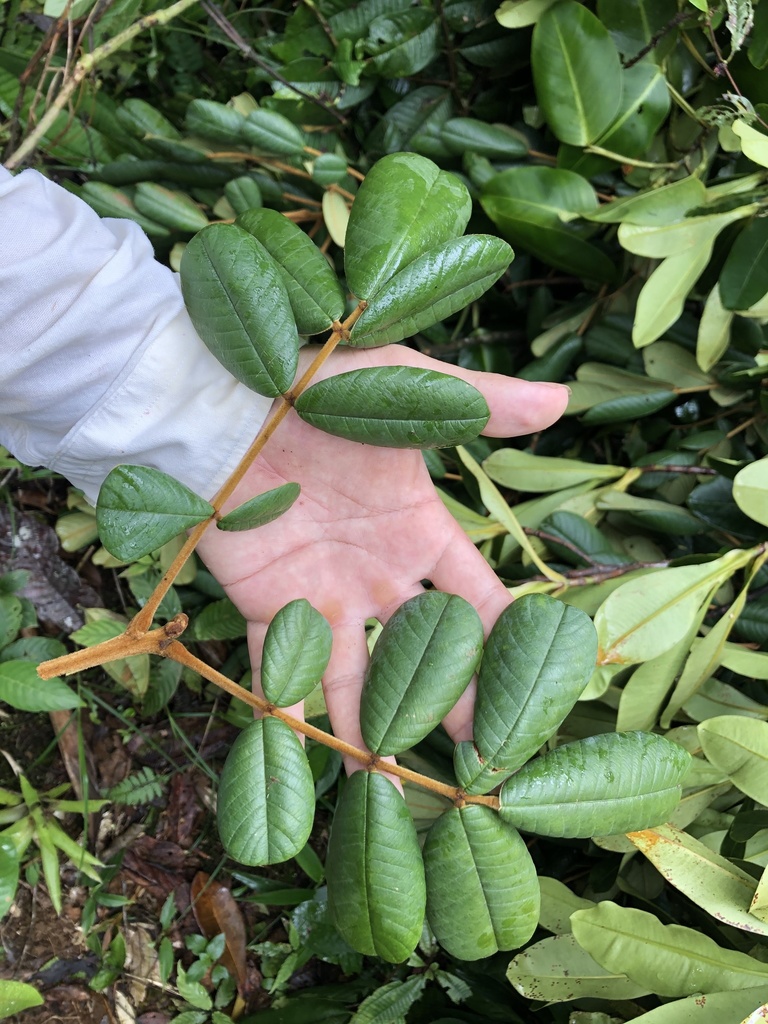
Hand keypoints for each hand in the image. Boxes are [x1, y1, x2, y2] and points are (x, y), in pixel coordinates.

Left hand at [196, 344, 568, 768]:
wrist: (226, 402)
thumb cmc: (324, 387)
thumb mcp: (412, 390)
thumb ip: (483, 404)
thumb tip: (565, 401)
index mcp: (418, 530)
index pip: (478, 601)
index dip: (509, 646)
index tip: (539, 696)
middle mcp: (378, 576)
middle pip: (426, 657)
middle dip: (452, 708)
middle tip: (482, 766)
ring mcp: (323, 597)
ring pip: (359, 680)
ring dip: (379, 733)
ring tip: (401, 793)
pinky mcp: (265, 606)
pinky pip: (280, 671)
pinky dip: (292, 714)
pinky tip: (315, 765)